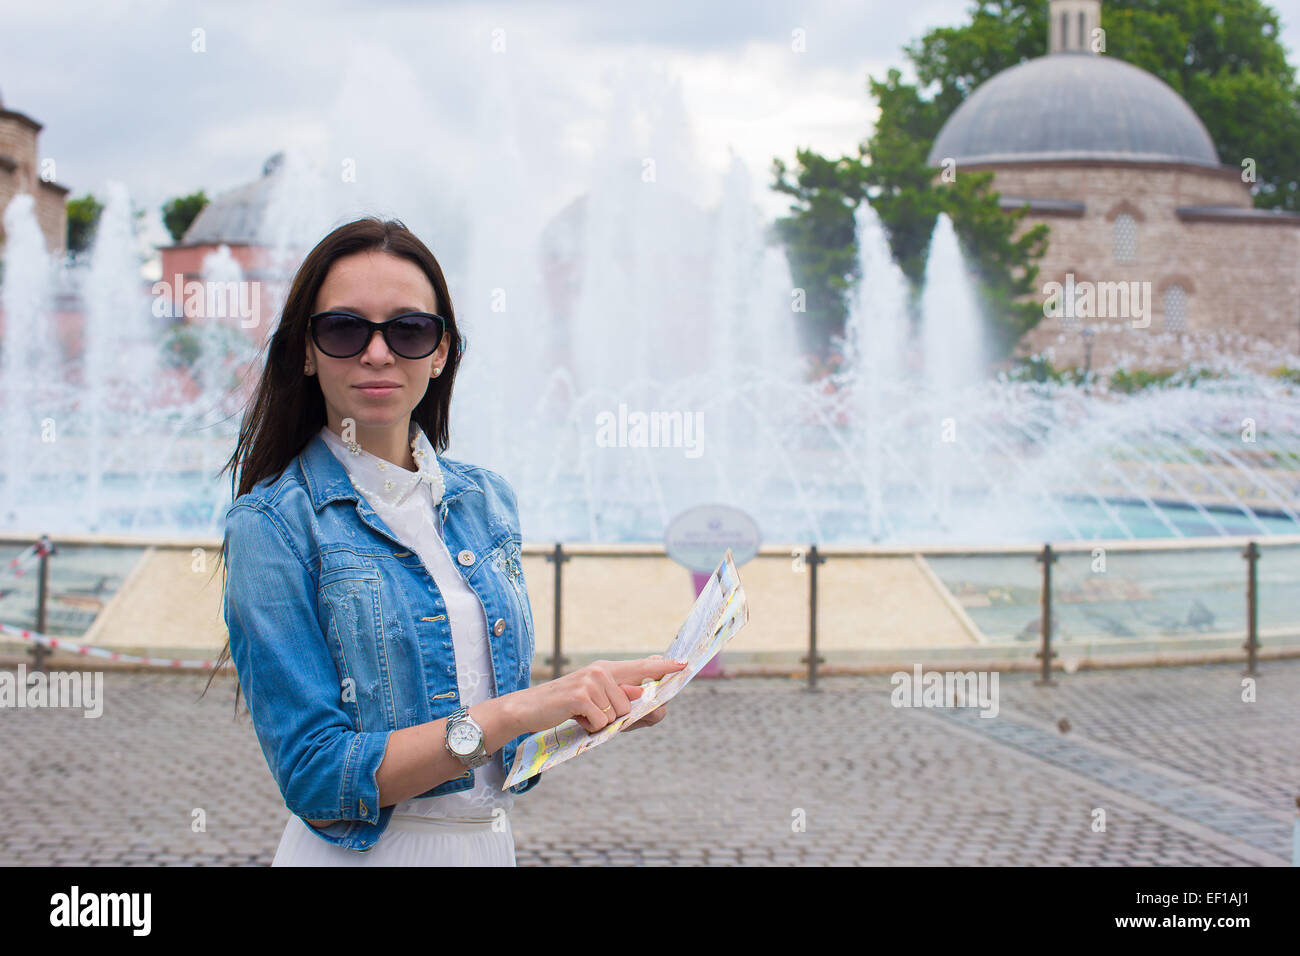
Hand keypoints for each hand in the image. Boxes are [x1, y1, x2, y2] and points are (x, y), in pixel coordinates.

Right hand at [515, 656, 686, 734]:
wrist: (529, 709)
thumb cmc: (567, 708)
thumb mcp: (596, 701)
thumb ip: (622, 700)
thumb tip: (648, 699)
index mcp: (607, 669)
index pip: (642, 666)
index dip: (663, 667)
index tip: (683, 664)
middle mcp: (601, 670)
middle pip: (635, 701)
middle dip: (624, 717)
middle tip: (597, 716)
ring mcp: (591, 680)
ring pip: (619, 714)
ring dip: (602, 723)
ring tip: (583, 715)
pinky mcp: (581, 695)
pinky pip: (603, 721)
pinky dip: (591, 727)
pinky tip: (576, 718)